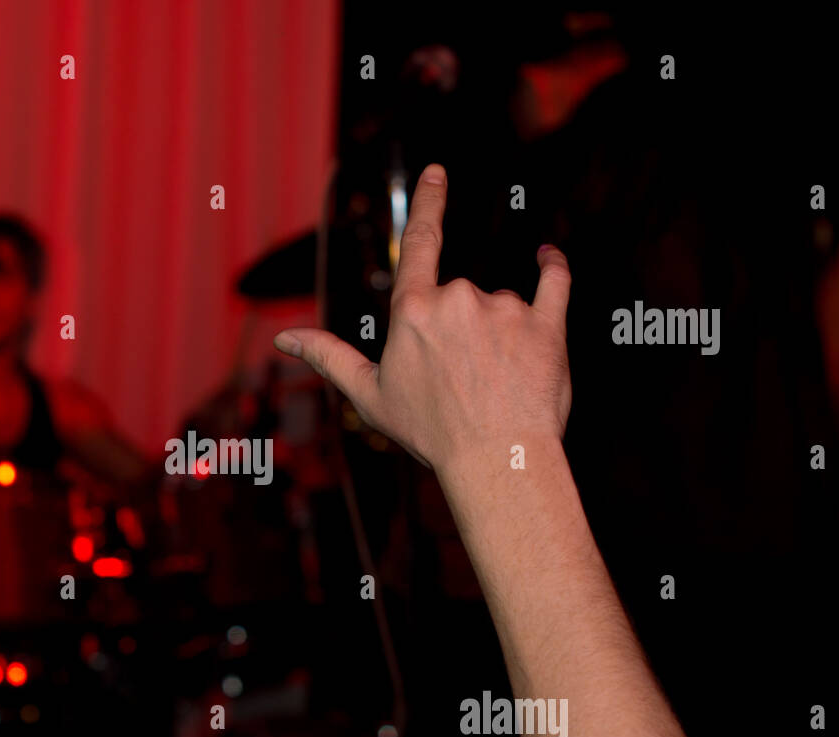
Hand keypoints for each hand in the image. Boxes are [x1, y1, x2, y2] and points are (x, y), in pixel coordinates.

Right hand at [274, 164, 572, 479]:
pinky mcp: (548, 323)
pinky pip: (555, 280)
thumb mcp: (370, 394)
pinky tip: (549, 258)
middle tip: (462, 386)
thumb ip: (329, 356)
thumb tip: (283, 338)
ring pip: (499, 306)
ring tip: (497, 387)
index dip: (430, 201)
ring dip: (498, 335)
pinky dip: (553, 268)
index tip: (437, 173)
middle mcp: (459, 297)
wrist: (496, 461)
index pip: (423, 239)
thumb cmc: (430, 433)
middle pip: (458, 296)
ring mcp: (505, 307)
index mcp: (414, 310)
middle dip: (460, 333)